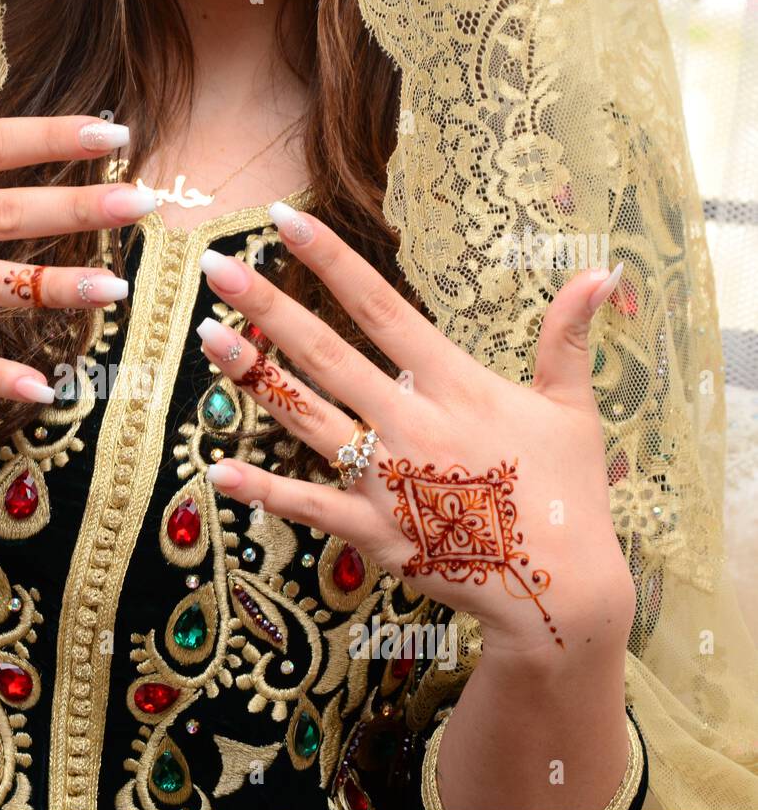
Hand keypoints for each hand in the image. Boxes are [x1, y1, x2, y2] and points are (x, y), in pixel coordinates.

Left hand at [196, 201, 635, 663]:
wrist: (560, 590)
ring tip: (207, 337)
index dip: (332, 260)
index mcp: (455, 384)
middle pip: (326, 353)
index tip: (286, 219)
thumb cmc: (567, 493)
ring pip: (305, 416)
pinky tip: (215, 470)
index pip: (382, 307)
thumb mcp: (572, 408)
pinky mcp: (373, 531)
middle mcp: (411, 422)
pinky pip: (307, 506)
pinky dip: (261, 490)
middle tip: (216, 268)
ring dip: (252, 377)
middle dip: (268, 307)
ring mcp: (386, 478)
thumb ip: (567, 338)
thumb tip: (602, 272)